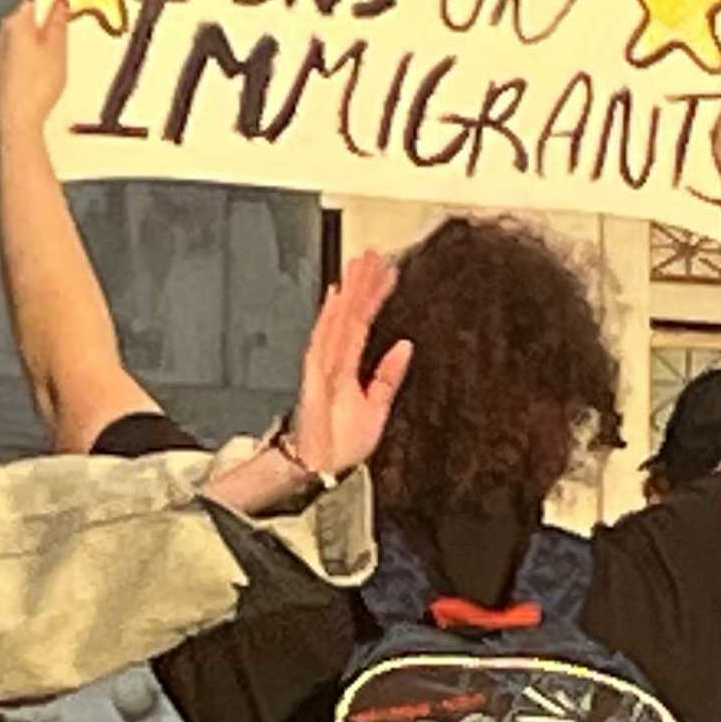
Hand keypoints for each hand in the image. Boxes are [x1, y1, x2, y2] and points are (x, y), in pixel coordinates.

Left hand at [0, 0, 71, 130]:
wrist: (17, 116)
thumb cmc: (36, 86)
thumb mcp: (58, 50)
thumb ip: (58, 23)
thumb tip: (60, 4)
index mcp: (17, 23)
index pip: (37, 1)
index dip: (54, 6)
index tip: (67, 12)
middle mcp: (4, 32)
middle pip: (31, 19)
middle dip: (48, 27)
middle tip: (65, 44)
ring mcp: (1, 49)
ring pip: (27, 37)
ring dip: (42, 44)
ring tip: (55, 64)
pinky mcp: (2, 65)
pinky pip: (21, 52)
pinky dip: (34, 58)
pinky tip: (43, 74)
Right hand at [284, 247, 411, 478]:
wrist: (323, 466)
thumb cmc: (343, 440)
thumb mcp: (378, 406)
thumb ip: (388, 376)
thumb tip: (405, 347)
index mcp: (349, 365)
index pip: (365, 322)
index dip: (376, 297)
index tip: (388, 273)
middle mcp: (335, 360)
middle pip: (350, 313)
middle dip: (361, 283)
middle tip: (372, 255)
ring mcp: (323, 364)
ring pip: (339, 319)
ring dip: (349, 292)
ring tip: (360, 265)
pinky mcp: (315, 375)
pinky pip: (325, 339)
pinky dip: (330, 318)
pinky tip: (337, 297)